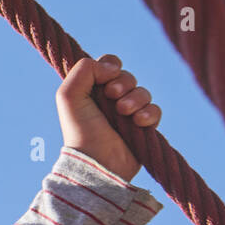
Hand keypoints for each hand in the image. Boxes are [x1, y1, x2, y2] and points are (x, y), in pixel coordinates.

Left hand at [55, 54, 161, 182]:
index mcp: (91, 89)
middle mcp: (109, 99)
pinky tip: (138, 122)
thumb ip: (84, 69)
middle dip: (123, 83)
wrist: (98, 160)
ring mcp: (127, 112)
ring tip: (123, 112)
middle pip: (127, 76)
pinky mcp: (143, 127)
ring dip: (135, 99)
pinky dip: (149, 113)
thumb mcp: (69, 95)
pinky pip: (155, 110)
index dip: (110, 65)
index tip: (106, 77)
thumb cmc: (80, 129)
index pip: (109, 64)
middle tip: (112, 96)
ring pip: (142, 92)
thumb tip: (112, 67)